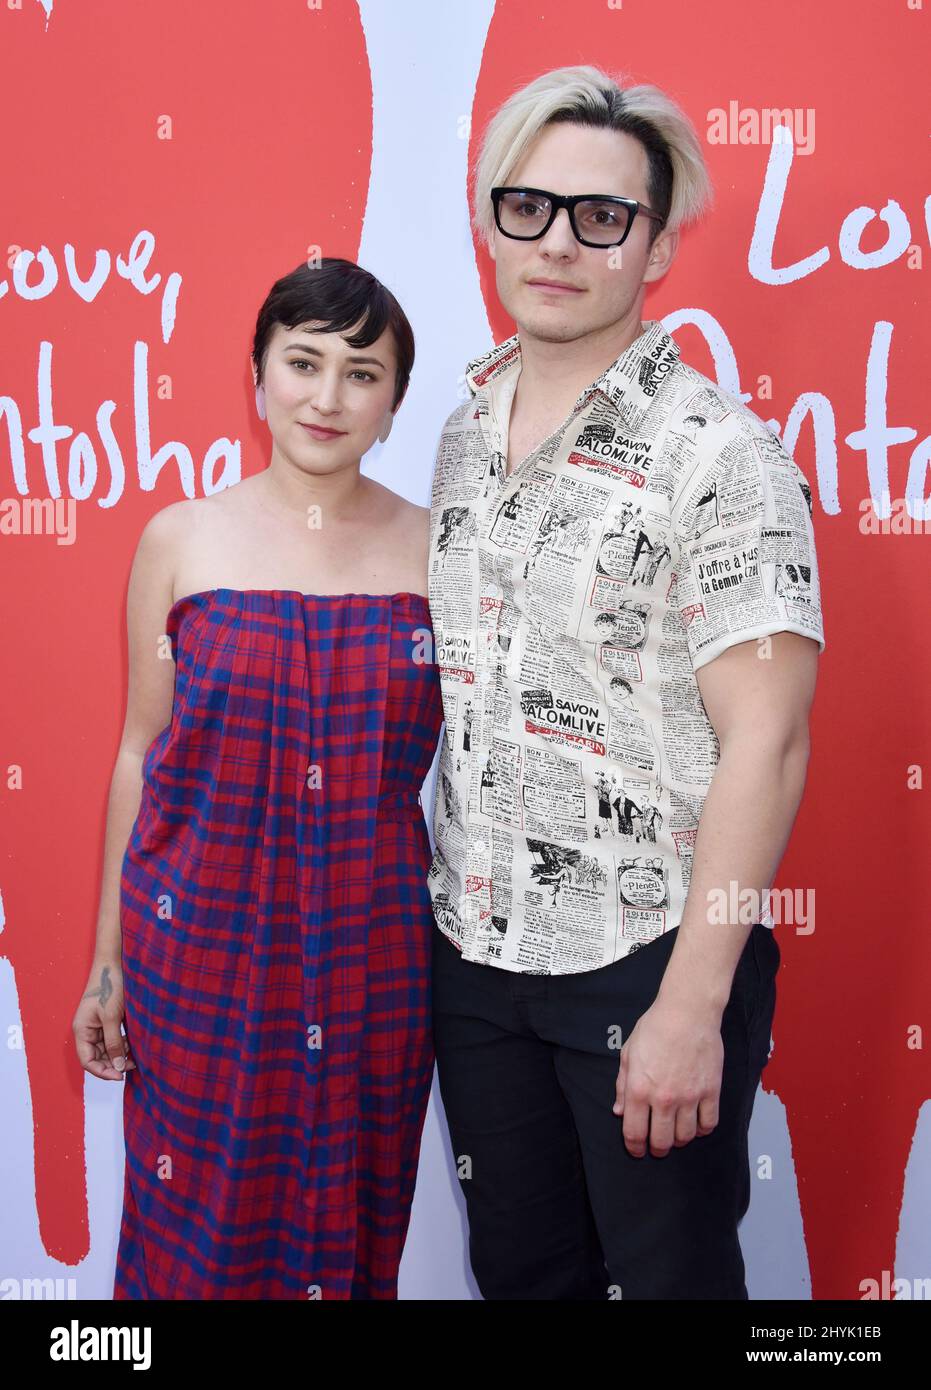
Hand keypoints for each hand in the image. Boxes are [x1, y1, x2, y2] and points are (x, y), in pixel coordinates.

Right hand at [73, 959, 136, 1080]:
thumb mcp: (112, 1017)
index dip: (103, 1071)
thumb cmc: (110, 987)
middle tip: (133, 1065)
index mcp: (82, 1030)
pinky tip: (133, 1044)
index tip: (120, 1075)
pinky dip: (122, 1044)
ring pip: (107, 1049)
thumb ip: (113, 1043)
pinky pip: (113, 1039)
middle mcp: (87, 1030)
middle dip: (113, 1063)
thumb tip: (117, 1067)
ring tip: (135, 1054)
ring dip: (119, 1054)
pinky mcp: (108, 1020)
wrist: (115, 964)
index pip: (87, 1061)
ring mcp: (97, 1026)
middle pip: (97, 1057)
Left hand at [613, 998, 722, 1157]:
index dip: (634, 1148)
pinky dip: (701, 1130)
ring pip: (685, 1137)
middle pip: (661, 1142)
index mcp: (638, 1090)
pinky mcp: (711, 1092)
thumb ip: (622, 1085)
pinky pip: (708, 1124)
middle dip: (657, 1149)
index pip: (634, 1133)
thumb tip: (619, 1111)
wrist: (687, 1013)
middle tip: (657, 1146)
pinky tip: (696, 1124)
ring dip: (679, 1140)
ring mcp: (689, 1097)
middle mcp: (663, 1098)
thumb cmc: (655, 1028)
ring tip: (676, 1134)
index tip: (637, 1150)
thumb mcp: (628, 1053)